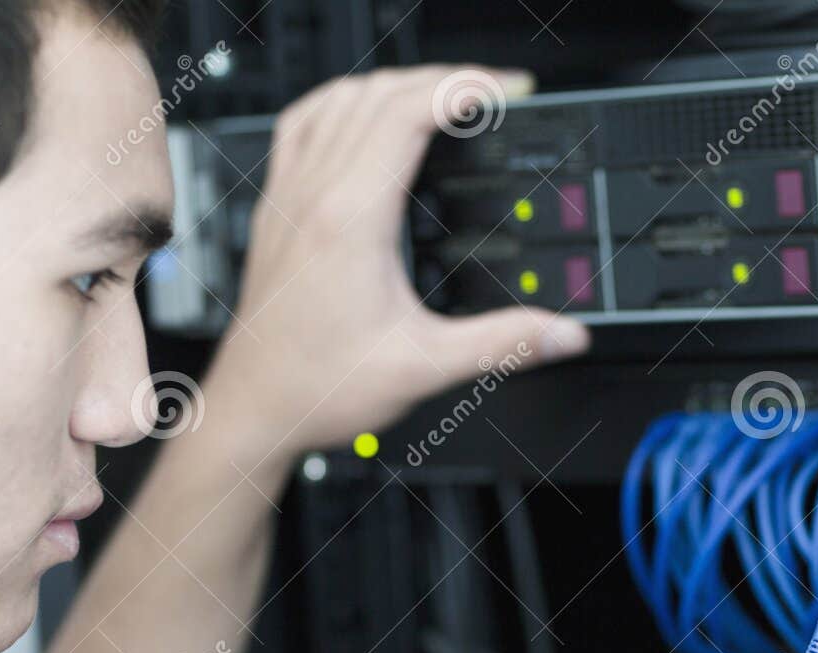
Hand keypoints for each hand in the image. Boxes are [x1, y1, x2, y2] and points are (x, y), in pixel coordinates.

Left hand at [203, 65, 589, 466]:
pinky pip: (301, 123)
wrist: (253, 409)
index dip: (464, 86)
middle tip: (493, 92)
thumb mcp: (425, 367)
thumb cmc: (317, 388)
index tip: (507, 90)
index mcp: (351, 218)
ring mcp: (288, 196)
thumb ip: (503, 344)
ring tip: (441, 94)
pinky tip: (361, 113)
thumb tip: (564, 333)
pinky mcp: (276, 209)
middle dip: (443, 78)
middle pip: (380, 92)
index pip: (409, 112)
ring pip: (339, 98)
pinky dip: (341, 101)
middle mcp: (313, 194)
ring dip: (394, 83)